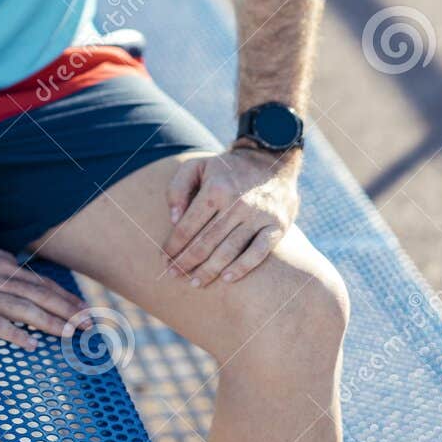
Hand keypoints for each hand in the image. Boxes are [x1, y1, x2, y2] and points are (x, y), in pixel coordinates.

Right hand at [0, 233, 91, 349]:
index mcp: (1, 265)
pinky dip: (14, 334)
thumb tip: (22, 276)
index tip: (85, 311)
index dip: (65, 298)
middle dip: (67, 311)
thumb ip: (1, 266)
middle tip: (89, 325)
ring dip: (49, 322)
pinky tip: (30, 344)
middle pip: (39, 295)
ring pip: (22, 308)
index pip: (41, 283)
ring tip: (69, 334)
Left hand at [162, 145, 300, 287]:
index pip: (187, 226)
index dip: (173, 246)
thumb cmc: (227, 168)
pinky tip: (226, 279)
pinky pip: (258, 252)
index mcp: (215, 189)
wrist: (272, 159)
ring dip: (209, 271)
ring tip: (195, 283)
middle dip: (186, 262)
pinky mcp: (278, 226)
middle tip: (173, 275)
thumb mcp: (197, 166)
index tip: (164, 259)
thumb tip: (173, 219)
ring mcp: (259, 216)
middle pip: (206, 242)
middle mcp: (237, 204)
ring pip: (229, 251)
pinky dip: (242, 268)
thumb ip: (178, 188)